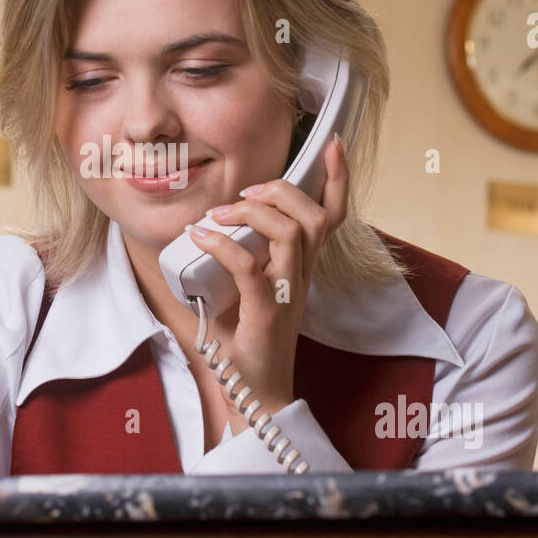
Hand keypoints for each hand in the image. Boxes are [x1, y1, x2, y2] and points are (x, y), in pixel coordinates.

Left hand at [186, 133, 350, 418]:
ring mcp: (286, 294)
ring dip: (255, 213)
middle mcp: (301, 276)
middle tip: (246, 192)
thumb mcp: (247, 289)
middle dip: (284, 191)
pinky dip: (223, 245)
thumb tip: (203, 224)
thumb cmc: (248, 341)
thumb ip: (239, 256)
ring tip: (220, 213)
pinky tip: (201, 236)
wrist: (255, 394)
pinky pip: (250, 268)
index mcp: (302, 267)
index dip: (336, 179)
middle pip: (315, 217)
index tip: (332, 144)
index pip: (332, 216)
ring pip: (292, 235)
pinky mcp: (265, 313)